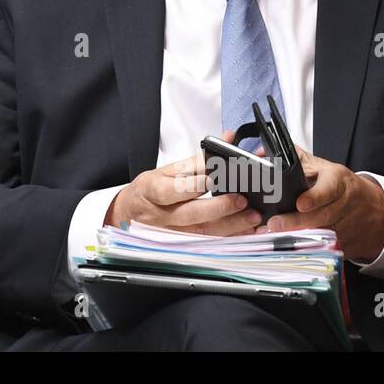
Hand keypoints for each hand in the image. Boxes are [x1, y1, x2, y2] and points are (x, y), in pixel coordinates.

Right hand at [105, 129, 262, 235]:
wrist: (131, 213)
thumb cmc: (150, 189)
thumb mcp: (167, 170)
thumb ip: (199, 158)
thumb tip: (227, 140)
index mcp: (152, 191)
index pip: (171, 190)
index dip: (193, 186)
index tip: (213, 179)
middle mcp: (161, 215)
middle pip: (190, 214)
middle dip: (218, 208)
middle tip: (241, 200)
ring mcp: (172, 233)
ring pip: (203, 232)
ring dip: (230, 225)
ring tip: (252, 217)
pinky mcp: (184, 243)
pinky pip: (210, 242)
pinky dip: (230, 237)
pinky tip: (247, 232)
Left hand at [256, 144, 383, 261]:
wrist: (372, 207)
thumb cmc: (337, 183)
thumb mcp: (320, 166)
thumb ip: (293, 159)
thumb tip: (263, 154)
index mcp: (339, 181)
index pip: (328, 189)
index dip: (315, 197)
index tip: (300, 203)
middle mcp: (345, 204)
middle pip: (321, 216)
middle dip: (296, 222)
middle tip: (274, 224)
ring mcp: (348, 226)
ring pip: (322, 234)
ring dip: (299, 237)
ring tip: (276, 236)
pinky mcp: (347, 244)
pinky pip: (326, 248)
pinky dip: (308, 248)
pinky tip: (290, 247)